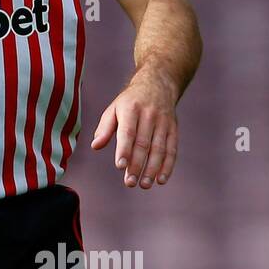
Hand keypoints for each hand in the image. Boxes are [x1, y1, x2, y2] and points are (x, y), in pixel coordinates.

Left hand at [90, 68, 179, 189]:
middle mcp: (149, 115)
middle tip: (130, 182)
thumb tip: (95, 145)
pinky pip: (172, 149)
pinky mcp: (173, 129)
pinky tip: (161, 179)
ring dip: (152, 169)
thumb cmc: (130, 101)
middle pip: (143, 143)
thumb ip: (104, 128)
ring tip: (144, 184)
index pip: (128, 132)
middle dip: (137, 165)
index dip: (124, 150)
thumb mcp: (114, 109)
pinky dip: (168, 166)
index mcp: (131, 109)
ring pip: (159, 148)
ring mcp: (163, 122)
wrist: (158, 84)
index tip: (120, 166)